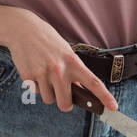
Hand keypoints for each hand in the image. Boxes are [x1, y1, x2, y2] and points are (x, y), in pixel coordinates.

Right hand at [1, 7, 117, 112]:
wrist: (24, 29)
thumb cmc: (48, 42)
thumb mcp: (66, 53)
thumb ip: (73, 71)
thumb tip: (79, 91)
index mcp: (73, 62)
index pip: (93, 82)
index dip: (104, 96)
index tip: (113, 107)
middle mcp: (59, 69)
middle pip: (66, 103)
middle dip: (65, 103)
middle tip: (62, 95)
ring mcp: (43, 74)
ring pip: (49, 100)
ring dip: (48, 93)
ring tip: (45, 75)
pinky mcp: (28, 76)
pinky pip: (35, 92)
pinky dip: (36, 86)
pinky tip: (35, 71)